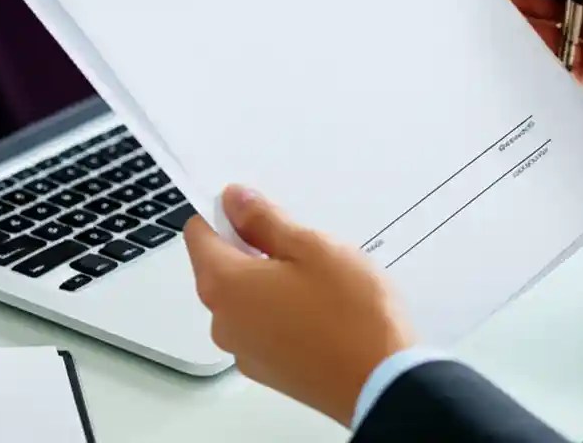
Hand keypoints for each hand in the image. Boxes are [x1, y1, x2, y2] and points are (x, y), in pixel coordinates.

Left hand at [183, 185, 414, 425]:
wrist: (382, 384)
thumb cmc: (349, 311)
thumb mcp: (311, 247)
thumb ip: (265, 220)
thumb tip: (233, 199)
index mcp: (224, 285)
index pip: (199, 233)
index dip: (227, 214)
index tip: (263, 213)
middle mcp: (222, 322)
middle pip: (222, 268)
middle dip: (254, 249)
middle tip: (305, 250)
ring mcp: (243, 352)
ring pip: (245, 299)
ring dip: (271, 283)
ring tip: (320, 285)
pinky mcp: (267, 372)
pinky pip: (262, 328)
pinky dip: (281, 314)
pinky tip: (321, 315)